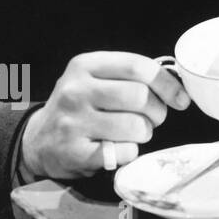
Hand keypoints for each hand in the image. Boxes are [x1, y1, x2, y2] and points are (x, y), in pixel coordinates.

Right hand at [20, 52, 189, 180]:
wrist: (38, 140)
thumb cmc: (81, 106)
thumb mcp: (97, 79)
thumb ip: (131, 77)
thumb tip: (178, 87)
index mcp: (85, 66)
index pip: (138, 67)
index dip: (167, 83)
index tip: (180, 99)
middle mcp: (75, 90)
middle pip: (140, 97)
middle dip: (157, 111)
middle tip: (153, 118)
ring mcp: (72, 122)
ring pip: (135, 125)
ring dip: (145, 133)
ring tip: (134, 133)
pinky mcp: (73, 152)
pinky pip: (123, 152)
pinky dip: (130, 152)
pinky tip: (118, 148)